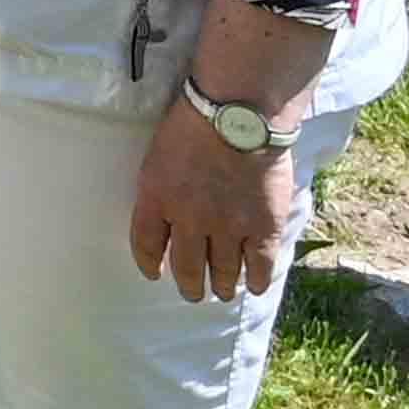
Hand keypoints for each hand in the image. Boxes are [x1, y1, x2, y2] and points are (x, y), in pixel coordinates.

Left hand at [132, 107, 300, 305]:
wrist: (239, 115)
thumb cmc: (194, 123)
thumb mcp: (158, 155)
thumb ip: (161, 187)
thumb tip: (166, 207)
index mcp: (156, 200)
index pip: (145, 245)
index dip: (150, 264)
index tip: (155, 274)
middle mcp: (189, 221)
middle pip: (186, 267)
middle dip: (190, 285)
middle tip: (193, 292)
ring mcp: (228, 227)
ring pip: (223, 271)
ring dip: (222, 285)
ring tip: (223, 291)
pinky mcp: (263, 227)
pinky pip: (260, 266)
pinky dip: (256, 280)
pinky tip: (253, 285)